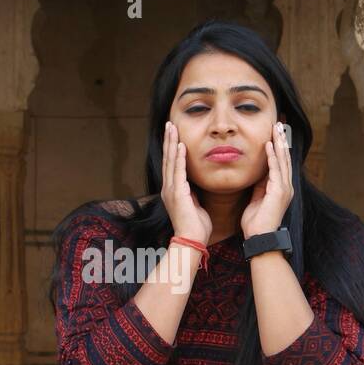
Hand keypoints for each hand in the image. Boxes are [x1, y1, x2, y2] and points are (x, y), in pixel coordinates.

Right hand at [161, 120, 211, 242]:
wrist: (191, 241)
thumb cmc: (196, 226)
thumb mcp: (195, 205)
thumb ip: (193, 193)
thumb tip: (195, 186)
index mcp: (173, 190)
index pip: (171, 164)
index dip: (172, 148)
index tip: (173, 134)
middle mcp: (169, 188)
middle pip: (167, 158)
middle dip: (168, 140)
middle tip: (169, 124)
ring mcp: (171, 190)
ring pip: (170, 161)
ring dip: (171, 143)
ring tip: (172, 128)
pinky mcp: (177, 194)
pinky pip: (178, 171)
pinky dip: (178, 157)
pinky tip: (179, 145)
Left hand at [241, 121, 292, 237]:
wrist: (260, 239)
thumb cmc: (256, 223)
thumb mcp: (257, 200)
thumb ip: (260, 186)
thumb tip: (258, 174)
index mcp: (281, 188)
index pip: (281, 162)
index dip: (279, 146)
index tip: (276, 132)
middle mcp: (286, 186)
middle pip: (286, 157)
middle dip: (282, 139)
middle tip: (280, 123)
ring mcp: (285, 189)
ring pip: (283, 160)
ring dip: (280, 143)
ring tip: (277, 128)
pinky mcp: (279, 192)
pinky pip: (276, 169)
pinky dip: (273, 156)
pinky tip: (270, 144)